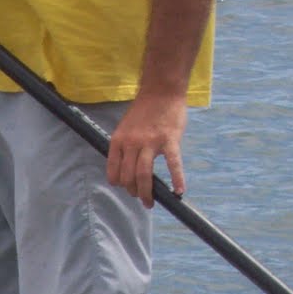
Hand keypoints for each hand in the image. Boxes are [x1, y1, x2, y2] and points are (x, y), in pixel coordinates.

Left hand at [106, 92, 188, 208]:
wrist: (161, 90)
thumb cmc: (144, 111)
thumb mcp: (124, 128)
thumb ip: (123, 148)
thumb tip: (125, 169)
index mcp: (118, 141)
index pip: (113, 172)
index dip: (119, 184)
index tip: (127, 187)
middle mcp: (131, 143)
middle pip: (128, 177)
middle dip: (133, 192)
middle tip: (142, 197)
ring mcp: (151, 142)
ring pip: (144, 175)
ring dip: (146, 193)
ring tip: (150, 203)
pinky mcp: (170, 139)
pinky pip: (173, 163)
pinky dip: (177, 179)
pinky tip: (179, 191)